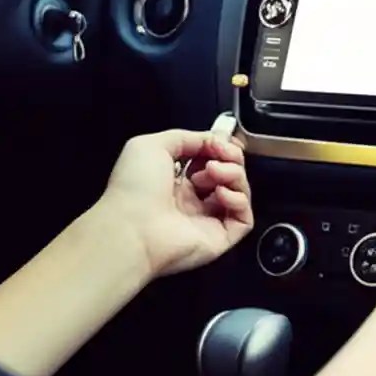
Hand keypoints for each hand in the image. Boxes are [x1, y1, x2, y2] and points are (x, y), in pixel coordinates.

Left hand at [96, 129, 253, 277]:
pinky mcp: (220, 239)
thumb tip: (215, 140)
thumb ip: (186, 137)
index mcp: (175, 180)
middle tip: (219, 155)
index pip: (210, 160)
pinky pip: (244, 219)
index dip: (221, 148)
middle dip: (230, 157)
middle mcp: (193, 200)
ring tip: (213, 172)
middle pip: (228, 173)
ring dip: (233, 174)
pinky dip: (239, 201)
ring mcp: (208, 220)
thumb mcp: (152, 145)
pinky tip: (221, 194)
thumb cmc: (136, 185)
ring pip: (239, 192)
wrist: (131, 227)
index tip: (222, 140)